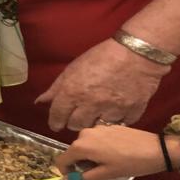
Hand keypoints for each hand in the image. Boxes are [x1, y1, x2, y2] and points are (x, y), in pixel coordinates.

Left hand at [37, 38, 170, 132]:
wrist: (138, 51)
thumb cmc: (104, 55)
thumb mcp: (74, 67)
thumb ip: (56, 88)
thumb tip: (40, 101)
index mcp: (73, 92)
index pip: (57, 117)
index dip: (56, 122)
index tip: (58, 123)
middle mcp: (90, 105)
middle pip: (76, 126)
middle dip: (75, 122)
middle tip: (79, 115)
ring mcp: (112, 111)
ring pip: (97, 128)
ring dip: (96, 122)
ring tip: (99, 113)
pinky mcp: (131, 113)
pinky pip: (121, 125)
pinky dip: (118, 120)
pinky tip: (117, 111)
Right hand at [53, 125, 173, 179]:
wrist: (155, 149)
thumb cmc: (129, 163)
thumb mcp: (106, 174)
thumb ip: (85, 177)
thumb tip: (73, 179)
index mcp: (81, 146)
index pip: (62, 160)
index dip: (65, 171)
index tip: (75, 178)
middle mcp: (85, 133)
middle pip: (74, 151)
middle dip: (80, 163)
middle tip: (96, 173)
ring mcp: (97, 127)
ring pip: (85, 144)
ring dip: (90, 156)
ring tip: (107, 164)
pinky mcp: (109, 125)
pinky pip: (96, 138)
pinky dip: (99, 148)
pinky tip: (115, 154)